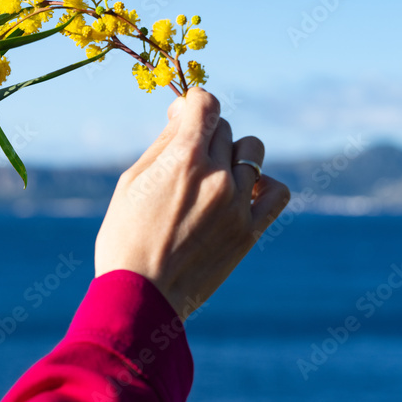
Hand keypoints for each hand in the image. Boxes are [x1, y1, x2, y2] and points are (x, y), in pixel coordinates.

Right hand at [94, 87, 289, 318]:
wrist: (140, 298)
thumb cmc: (125, 238)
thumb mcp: (132, 182)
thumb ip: (163, 143)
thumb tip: (184, 115)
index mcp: (184, 157)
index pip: (206, 103)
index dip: (193, 103)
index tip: (184, 115)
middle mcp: (217, 175)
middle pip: (224, 129)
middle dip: (205, 135)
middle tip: (184, 159)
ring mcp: (238, 203)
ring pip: (251, 151)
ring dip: (233, 155)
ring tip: (213, 176)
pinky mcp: (250, 230)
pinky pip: (276, 191)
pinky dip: (263, 184)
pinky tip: (244, 192)